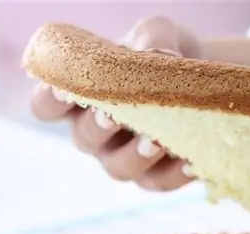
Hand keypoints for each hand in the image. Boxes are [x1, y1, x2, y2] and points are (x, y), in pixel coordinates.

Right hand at [30, 16, 201, 190]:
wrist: (203, 81)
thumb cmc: (163, 53)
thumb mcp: (158, 34)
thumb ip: (152, 38)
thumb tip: (161, 57)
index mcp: (80, 95)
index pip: (46, 105)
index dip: (49, 101)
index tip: (63, 91)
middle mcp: (94, 132)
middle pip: (83, 139)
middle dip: (97, 128)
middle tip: (114, 116)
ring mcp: (122, 158)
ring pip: (118, 168)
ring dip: (135, 156)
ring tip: (157, 142)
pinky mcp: (154, 177)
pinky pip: (159, 182)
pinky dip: (174, 174)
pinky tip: (192, 162)